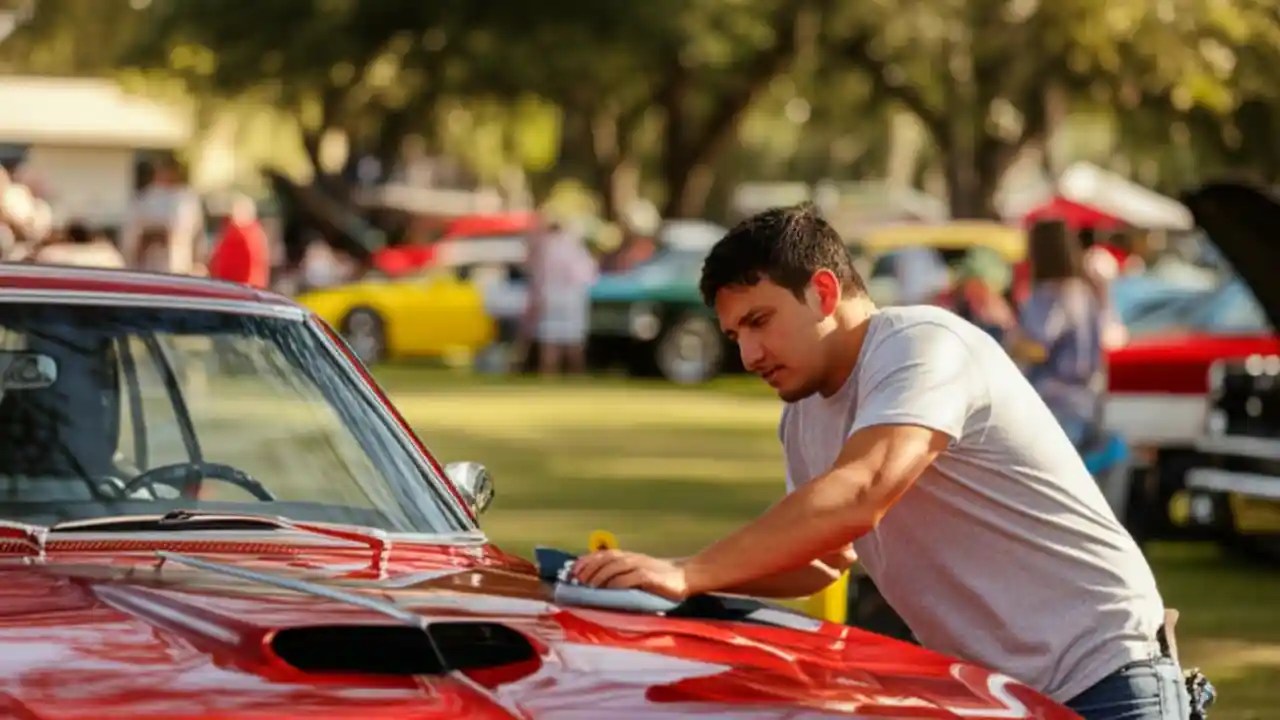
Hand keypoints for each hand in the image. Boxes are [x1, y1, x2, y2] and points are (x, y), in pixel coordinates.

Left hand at [570, 550, 692, 600]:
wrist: (687, 576)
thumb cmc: (660, 578)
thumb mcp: (638, 573)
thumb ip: (622, 575)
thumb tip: (597, 585)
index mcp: (629, 557)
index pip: (603, 554)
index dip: (587, 560)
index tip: (573, 570)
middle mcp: (633, 558)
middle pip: (606, 558)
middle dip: (589, 568)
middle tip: (577, 580)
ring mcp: (642, 566)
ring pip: (616, 566)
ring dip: (600, 575)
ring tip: (588, 586)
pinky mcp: (651, 577)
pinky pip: (632, 578)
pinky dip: (618, 583)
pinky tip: (609, 590)